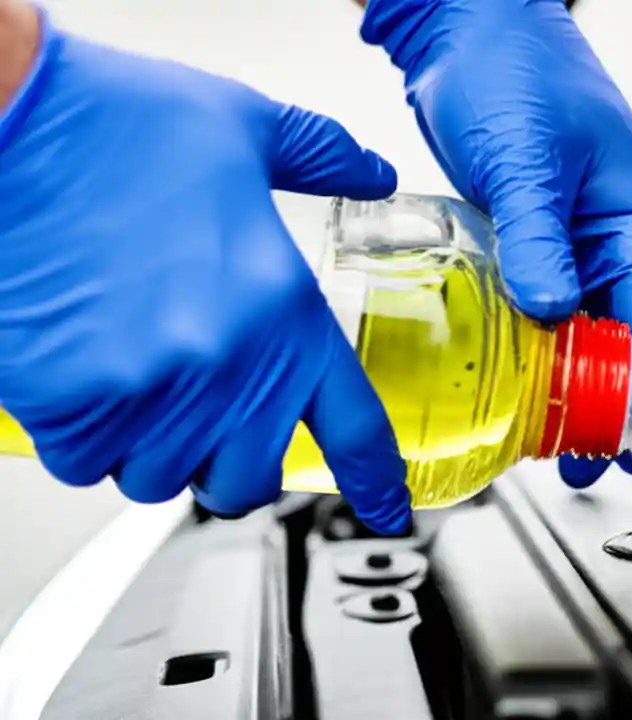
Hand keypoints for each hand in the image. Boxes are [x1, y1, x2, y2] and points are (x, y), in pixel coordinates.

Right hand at [0, 12, 411, 533]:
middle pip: (248, 479)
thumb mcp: (246, 126)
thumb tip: (372, 173)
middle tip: (216, 422)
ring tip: (142, 383)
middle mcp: (226, 366)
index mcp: (285, 308)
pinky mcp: (68, 405)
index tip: (387, 510)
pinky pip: (88, 466)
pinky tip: (87, 382)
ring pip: (162, 479)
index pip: (353, 426)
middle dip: (235, 463)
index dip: (377, 482)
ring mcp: (146, 394)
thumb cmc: (112, 121)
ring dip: (157, 448)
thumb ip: (323, 158)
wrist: (2, 116)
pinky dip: (90, 439)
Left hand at [362, 0, 631, 485]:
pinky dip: (530, 344)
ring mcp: (576, 242)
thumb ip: (538, 242)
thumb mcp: (526, 162)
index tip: (626, 449)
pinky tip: (506, 378)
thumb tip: (549, 313)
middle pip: (622, 341)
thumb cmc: (515, 70)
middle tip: (571, 461)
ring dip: (561, 381)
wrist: (468, 28)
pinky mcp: (536, 240)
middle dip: (599, 404)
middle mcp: (616, 238)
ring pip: (581, 331)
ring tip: (534, 435)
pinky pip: (543, 308)